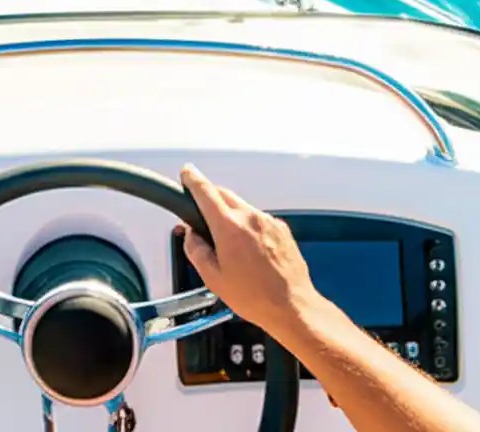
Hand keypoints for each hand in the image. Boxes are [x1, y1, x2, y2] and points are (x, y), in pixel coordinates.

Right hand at [177, 164, 322, 339]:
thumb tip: (191, 235)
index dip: (193, 179)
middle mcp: (251, 218)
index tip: (187, 173)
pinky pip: (258, 219)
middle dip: (209, 197)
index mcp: (230, 228)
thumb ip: (196, 250)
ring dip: (230, 215)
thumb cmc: (256, 297)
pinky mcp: (282, 229)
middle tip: (201, 213)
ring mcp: (269, 222)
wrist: (292, 306)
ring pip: (242, 207)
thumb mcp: (213, 278)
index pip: (206, 192)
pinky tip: (248, 250)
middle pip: (224, 194)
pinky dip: (248, 226)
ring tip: (228, 244)